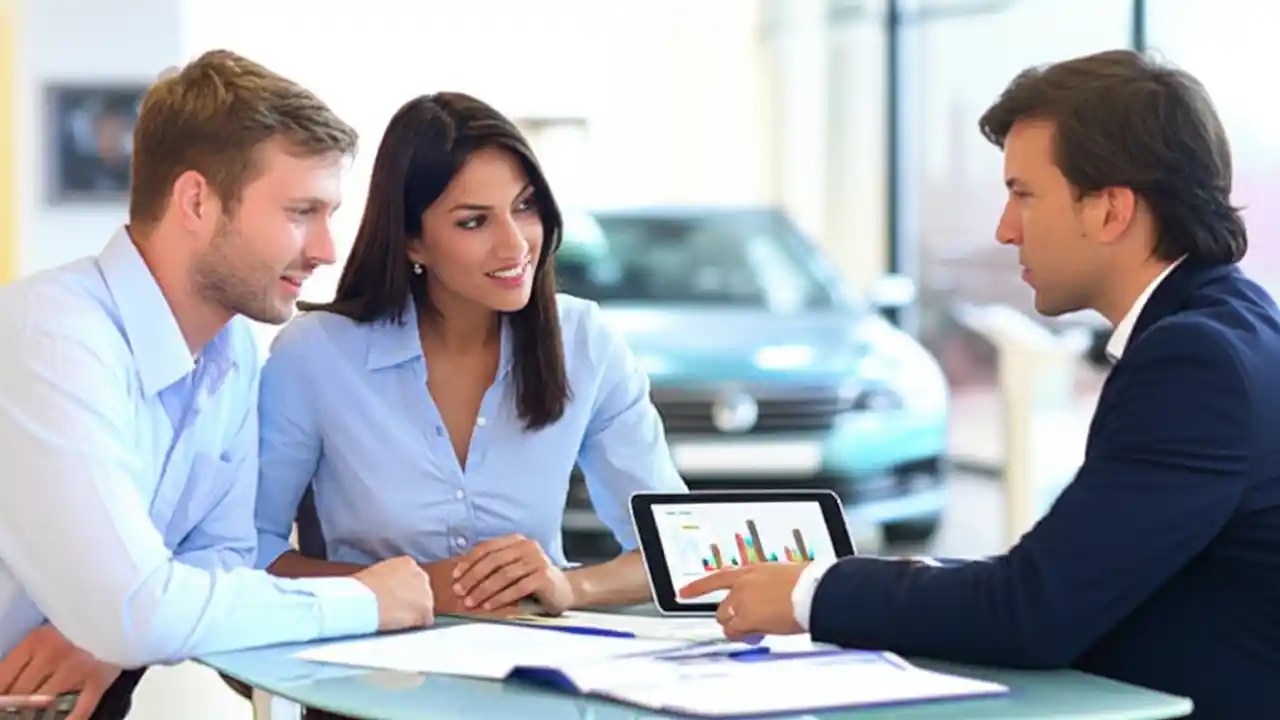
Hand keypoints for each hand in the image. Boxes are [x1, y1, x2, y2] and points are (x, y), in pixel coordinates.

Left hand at [0, 624, 120, 719]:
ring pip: (44, 703)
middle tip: (16, 706)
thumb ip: (32, 649)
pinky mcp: (99, 679)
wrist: (125, 609)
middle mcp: (53, 654)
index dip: (0, 691)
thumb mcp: (53, 624)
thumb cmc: (89, 614)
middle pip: (20, 693)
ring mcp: (77, 669)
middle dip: (15, 703)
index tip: (2, 697)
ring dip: (37, 712)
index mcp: (37, 639)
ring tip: (35, 712)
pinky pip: (79, 709)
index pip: (3, 675)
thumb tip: (11, 678)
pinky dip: (70, 719)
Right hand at [353, 556, 435, 630]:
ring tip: (397, 618)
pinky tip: (403, 625)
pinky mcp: (425, 609)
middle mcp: (420, 574)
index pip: (412, 578)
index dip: (403, 590)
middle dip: (411, 600)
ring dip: (414, 612)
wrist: (364, 600)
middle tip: (397, 609)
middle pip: (421, 590)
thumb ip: (389, 579)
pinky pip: (426, 620)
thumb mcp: (377, 574)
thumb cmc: (361, 589)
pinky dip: (417, 624)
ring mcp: (425, 592)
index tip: (395, 597)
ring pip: (424, 605)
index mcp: (407, 563)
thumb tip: (388, 589)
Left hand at [452, 535, 574, 613]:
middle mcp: (528, 546)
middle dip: (473, 577)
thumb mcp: (513, 568)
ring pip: (504, 575)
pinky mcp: (545, 576)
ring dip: (484, 590)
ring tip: (471, 603)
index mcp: (517, 541)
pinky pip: (518, 587)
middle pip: (493, 560)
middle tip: (459, 592)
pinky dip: (500, 598)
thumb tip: (460, 574)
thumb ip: (494, 566)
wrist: (564, 591)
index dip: (469, 560)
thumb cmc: (532, 581)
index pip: (487, 547)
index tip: (455, 575)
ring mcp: (538, 560)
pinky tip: (489, 607)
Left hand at [679, 562, 808, 639]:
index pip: (718, 577)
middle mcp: (742, 584)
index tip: (682, 591)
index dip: (697, 586)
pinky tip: (757, 635)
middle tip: (749, 625)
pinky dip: (744, 636)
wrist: (815, 590)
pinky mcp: (746, 617)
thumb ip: (766, 587)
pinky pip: (735, 633)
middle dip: (732, 618)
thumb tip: (766, 601)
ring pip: (726, 621)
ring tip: (758, 629)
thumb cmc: (809, 584)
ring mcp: (742, 600)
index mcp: (752, 570)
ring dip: (739, 628)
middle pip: (722, 607)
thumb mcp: (782, 577)